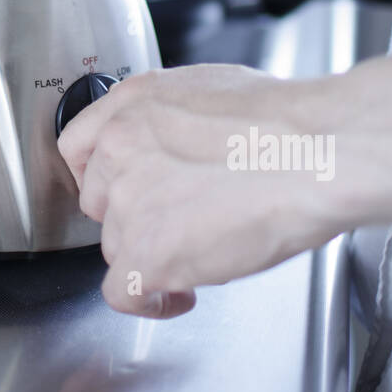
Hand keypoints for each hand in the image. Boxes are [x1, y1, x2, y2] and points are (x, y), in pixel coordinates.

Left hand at [57, 63, 351, 317]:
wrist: (312, 153)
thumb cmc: (285, 126)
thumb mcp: (210, 89)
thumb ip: (170, 118)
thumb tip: (176, 143)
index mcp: (131, 105)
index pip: (79, 148)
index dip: (103, 179)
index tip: (120, 194)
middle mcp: (119, 148)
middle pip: (101, 203)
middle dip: (135, 218)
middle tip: (178, 224)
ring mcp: (128, 202)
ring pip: (117, 247)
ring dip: (152, 256)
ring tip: (201, 253)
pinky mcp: (147, 252)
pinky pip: (123, 293)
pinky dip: (149, 302)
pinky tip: (180, 294)